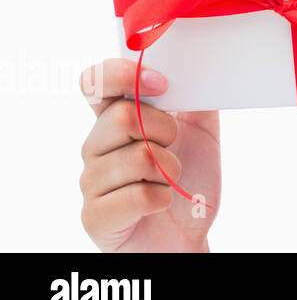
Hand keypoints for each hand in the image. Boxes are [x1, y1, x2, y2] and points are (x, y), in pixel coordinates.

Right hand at [78, 59, 220, 251]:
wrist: (187, 234)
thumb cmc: (190, 180)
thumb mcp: (203, 131)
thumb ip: (198, 97)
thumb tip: (202, 65)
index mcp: (115, 119)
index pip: (95, 82)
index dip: (122, 75)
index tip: (161, 83)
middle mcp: (96, 147)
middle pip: (122, 116)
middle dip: (166, 131)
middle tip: (174, 148)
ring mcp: (91, 182)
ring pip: (137, 157)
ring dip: (170, 170)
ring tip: (170, 180)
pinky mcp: (94, 216)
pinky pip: (137, 195)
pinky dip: (163, 198)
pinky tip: (161, 202)